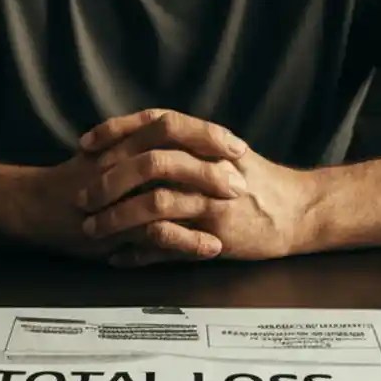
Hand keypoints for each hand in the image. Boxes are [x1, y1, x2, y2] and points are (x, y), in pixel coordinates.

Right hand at [10, 150, 224, 262]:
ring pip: (166, 193)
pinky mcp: (114, 228)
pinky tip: (211, 248)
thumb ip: (139, 147)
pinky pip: (154, 233)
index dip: (206, 134)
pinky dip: (186, 241)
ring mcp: (116, 197)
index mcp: (122, 142)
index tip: (236, 145)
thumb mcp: (107, 154)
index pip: (171, 126)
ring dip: (204, 202)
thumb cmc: (72, 182)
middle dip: (211, 167)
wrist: (32, 206)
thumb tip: (180, 143)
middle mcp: (120, 163)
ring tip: (235, 212)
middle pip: (173, 154)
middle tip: (242, 178)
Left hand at [79, 110, 317, 266]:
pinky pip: (170, 242)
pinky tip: (119, 258)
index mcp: (207, 140)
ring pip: (154, 204)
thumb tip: (137, 142)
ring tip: (94, 229)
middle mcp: (209, 165)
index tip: (86, 145)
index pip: (155, 122)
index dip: (116, 131)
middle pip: (149, 163)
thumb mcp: (223, 152)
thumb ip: (185, 145)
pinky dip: (140, 252)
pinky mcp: (216, 233)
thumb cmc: (257, 181)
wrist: (298, 211)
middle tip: (83, 197)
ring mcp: (212, 200)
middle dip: (109, 181)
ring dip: (117, 218)